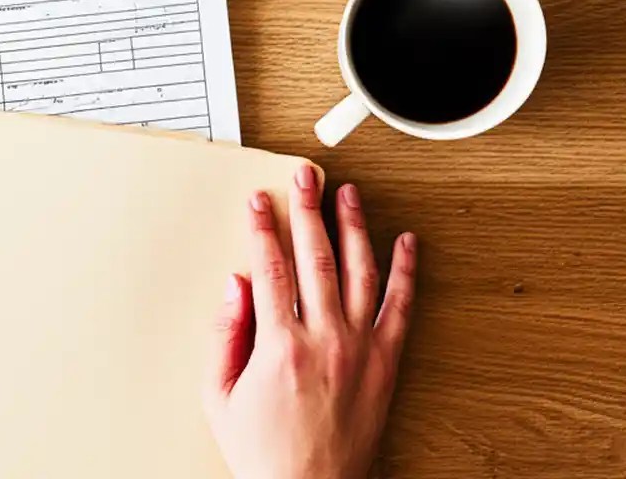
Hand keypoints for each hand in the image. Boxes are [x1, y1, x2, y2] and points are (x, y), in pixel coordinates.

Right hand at [203, 167, 416, 478]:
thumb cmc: (265, 453)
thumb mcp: (219, 397)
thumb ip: (225, 336)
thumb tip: (235, 286)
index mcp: (278, 346)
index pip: (270, 267)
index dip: (262, 226)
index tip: (259, 200)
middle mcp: (324, 340)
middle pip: (315, 257)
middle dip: (308, 208)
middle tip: (305, 175)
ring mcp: (360, 349)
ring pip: (360, 271)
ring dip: (355, 227)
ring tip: (350, 194)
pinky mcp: (386, 363)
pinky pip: (400, 308)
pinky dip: (405, 272)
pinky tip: (406, 243)